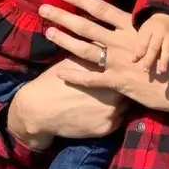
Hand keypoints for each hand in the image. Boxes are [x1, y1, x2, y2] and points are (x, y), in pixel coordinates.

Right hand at [7, 60, 126, 150]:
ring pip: (124, 107)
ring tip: (108, 100)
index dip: (123, 71)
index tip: (119, 70)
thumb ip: (93, 52)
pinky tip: (101, 112)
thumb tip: (105, 40)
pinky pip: (117, 121)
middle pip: (128, 90)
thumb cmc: (56, 81)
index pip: (126, 71)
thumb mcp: (74, 61)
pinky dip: (111, 117)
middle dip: (122, 88)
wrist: (40, 109)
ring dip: (119, 103)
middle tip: (117, 86)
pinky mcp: (107, 128)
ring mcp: (112, 113)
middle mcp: (114, 94)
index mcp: (107, 75)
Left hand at [39, 0, 168, 119]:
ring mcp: (119, 61)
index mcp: (131, 28)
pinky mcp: (119, 82)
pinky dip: (74, 76)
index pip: (101, 8)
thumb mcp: (161, 38)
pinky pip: (91, 80)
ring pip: (84, 49)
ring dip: (64, 40)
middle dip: (63, 15)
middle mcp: (122, 41)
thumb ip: (141, 34)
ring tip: (48, 32)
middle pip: (86, 26)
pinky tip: (59, 73)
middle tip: (43, 9)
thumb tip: (131, 27)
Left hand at [134, 13, 168, 74]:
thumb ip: (138, 46)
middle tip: (146, 70)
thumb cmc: (153, 27)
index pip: (143, 42)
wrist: (167, 14)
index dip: (139, 52)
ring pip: (167, 48)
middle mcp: (160, 32)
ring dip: (165, 60)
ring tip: (162, 70)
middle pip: (154, 47)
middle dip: (150, 59)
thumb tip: (134, 60)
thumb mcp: (143, 32)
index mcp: (149, 29)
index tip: (136, 60)